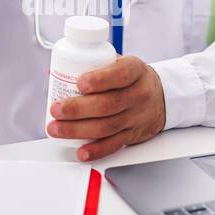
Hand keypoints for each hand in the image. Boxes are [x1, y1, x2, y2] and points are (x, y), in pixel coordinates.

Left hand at [46, 55, 165, 161]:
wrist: (161, 97)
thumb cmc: (132, 79)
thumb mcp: (119, 63)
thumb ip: (91, 66)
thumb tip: (53, 73)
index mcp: (134, 70)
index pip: (120, 74)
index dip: (99, 80)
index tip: (79, 83)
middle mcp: (138, 94)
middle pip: (108, 104)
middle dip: (78, 109)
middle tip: (56, 109)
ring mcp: (136, 116)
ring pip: (107, 126)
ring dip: (78, 130)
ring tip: (56, 128)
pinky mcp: (133, 135)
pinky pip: (114, 144)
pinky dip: (96, 150)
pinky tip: (81, 150)